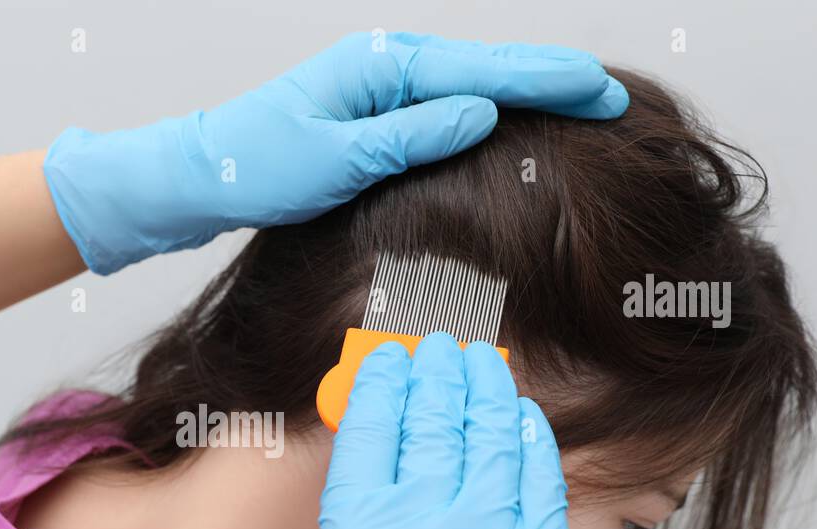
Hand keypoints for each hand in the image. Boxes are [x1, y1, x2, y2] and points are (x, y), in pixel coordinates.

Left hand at [43, 34, 627, 273]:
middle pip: (489, 68)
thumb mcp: (336, 159)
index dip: (550, 83)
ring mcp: (381, 87)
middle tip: (616, 97)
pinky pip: (446, 103)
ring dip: (527, 93)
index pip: (485, 72)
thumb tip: (483, 113)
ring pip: (472, 84)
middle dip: (553, 80)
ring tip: (583, 105)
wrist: (200, 175)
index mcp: (383, 68)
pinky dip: (488, 109)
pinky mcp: (374, 112)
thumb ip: (411, 136)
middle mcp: (388, 67)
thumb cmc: (255, 167)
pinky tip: (511, 122)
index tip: (605, 95)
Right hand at [312, 333, 581, 528]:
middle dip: (436, 370)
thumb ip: (363, 488)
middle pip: (431, 422)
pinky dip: (526, 434)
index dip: (385, 378)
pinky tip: (515, 411)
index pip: (372, 426)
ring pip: (489, 437)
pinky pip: (537, 475)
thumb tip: (389, 403)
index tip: (393, 355)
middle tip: (440, 342)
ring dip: (484, 388)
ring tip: (478, 361)